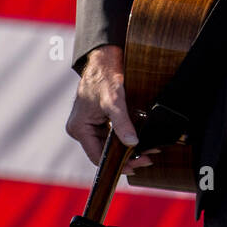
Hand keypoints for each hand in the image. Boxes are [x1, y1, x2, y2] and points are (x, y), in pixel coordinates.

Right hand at [65, 45, 158, 173]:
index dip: (117, 164)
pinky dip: (126, 138)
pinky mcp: (99, 121)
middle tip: (147, 159)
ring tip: (147, 151)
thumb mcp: (114, 101)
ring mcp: (90, 125)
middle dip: (126, 157)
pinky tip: (139, 140)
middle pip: (105, 152)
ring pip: (110, 145)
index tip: (136, 165)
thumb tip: (132, 143)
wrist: (104, 61)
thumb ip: (122, 124)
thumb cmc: (104, 77)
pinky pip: (112, 135)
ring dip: (128, 149)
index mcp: (79, 128)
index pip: (98, 156)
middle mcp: (82, 129)